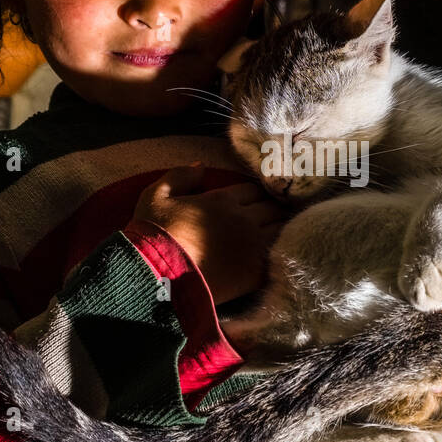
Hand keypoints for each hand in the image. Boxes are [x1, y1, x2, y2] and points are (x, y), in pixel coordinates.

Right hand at [132, 163, 285, 304]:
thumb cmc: (154, 235)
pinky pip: (279, 256)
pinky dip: (284, 251)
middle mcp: (243, 219)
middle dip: (275, 208)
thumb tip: (200, 165)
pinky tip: (286, 252)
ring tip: (287, 229)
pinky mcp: (255, 271)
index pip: (253, 190)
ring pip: (281, 229)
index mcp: (222, 200)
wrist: (158, 276)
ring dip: (283, 227)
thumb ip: (179, 176)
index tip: (259, 198)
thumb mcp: (155, 195)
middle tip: (279, 213)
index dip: (257, 193)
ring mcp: (252, 245)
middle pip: (272, 207)